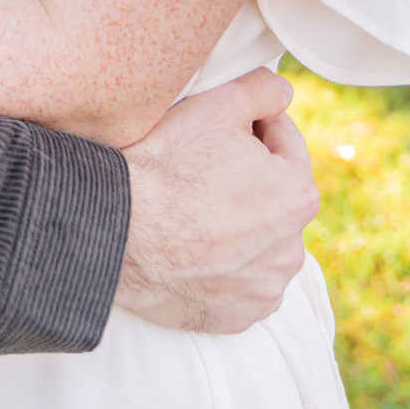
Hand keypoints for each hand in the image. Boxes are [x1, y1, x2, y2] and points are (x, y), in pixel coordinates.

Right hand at [116, 69, 318, 334]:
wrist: (112, 230)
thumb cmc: (165, 165)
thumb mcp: (217, 104)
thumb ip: (264, 90)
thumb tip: (282, 92)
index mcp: (297, 195)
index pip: (284, 142)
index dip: (252, 124)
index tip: (220, 124)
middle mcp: (290, 250)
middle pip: (272, 194)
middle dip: (248, 176)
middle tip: (201, 163)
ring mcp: (263, 289)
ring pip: (259, 242)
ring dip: (239, 223)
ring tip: (193, 207)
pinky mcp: (235, 318)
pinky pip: (240, 283)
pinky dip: (224, 266)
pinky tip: (192, 246)